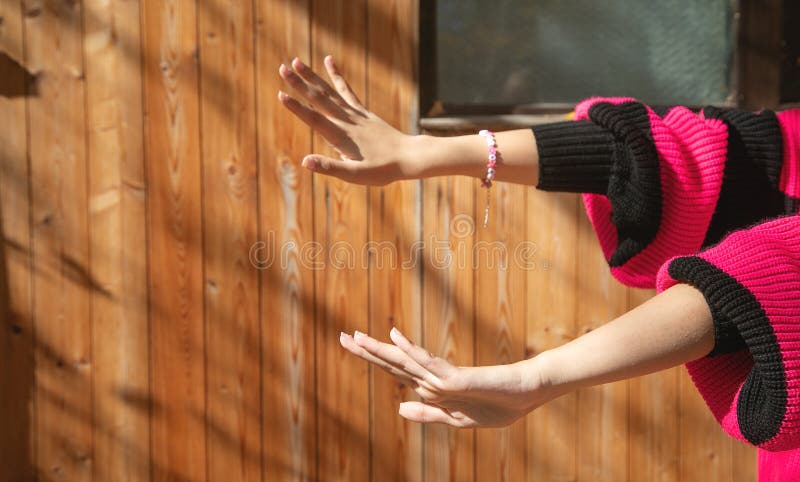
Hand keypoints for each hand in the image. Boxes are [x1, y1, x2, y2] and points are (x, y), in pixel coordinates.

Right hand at [278, 55, 420, 185]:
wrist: (409, 157)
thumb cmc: (382, 170)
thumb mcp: (355, 175)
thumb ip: (330, 167)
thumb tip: (305, 161)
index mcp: (341, 137)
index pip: (315, 119)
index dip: (297, 108)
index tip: (281, 94)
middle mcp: (346, 121)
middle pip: (319, 99)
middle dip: (299, 84)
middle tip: (282, 68)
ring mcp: (355, 114)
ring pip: (329, 91)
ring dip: (312, 76)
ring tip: (296, 60)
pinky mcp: (362, 111)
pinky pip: (346, 90)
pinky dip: (336, 76)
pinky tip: (329, 60)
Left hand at [339, 327, 552, 427]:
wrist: (526, 395)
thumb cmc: (496, 405)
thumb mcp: (456, 419)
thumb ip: (428, 414)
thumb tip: (399, 407)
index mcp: (430, 387)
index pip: (394, 369)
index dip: (372, 357)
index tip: (350, 343)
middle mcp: (432, 378)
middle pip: (393, 362)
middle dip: (366, 350)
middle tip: (342, 336)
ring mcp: (443, 376)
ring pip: (405, 360)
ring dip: (380, 349)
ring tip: (356, 336)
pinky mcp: (457, 377)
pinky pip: (430, 363)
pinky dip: (412, 350)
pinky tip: (395, 336)